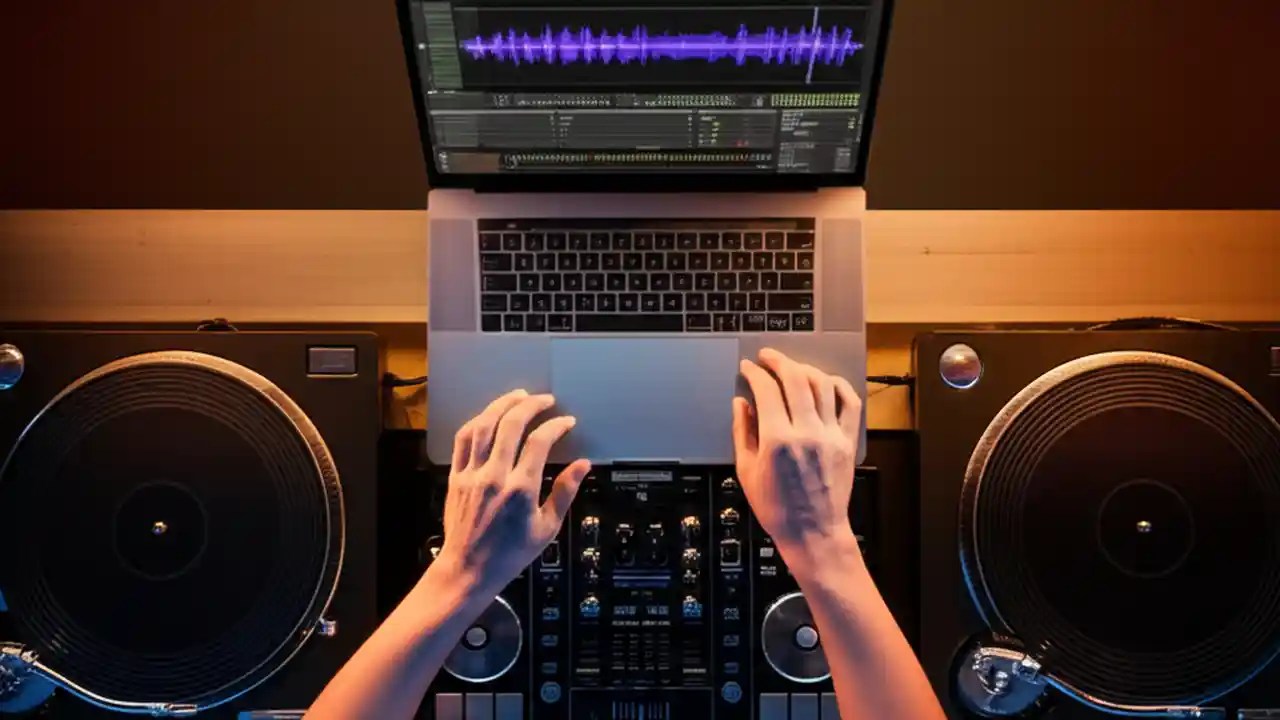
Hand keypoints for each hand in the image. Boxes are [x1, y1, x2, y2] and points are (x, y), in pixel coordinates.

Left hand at [438, 390, 590, 594]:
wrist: (468, 568)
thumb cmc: (509, 554)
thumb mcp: (547, 528)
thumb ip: (565, 492)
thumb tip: (583, 465)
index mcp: (520, 490)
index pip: (539, 443)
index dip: (556, 426)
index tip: (566, 422)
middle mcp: (494, 477)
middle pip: (511, 426)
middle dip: (530, 406)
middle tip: (545, 400)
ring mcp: (471, 475)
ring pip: (483, 426)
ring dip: (501, 405)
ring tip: (518, 396)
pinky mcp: (455, 477)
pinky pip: (462, 440)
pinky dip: (476, 422)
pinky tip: (488, 416)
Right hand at [733, 348, 863, 579]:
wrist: (813, 532)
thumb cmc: (777, 509)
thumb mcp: (746, 471)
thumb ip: (742, 432)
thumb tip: (742, 402)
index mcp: (777, 440)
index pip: (766, 390)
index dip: (755, 373)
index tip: (748, 368)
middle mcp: (806, 432)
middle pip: (795, 378)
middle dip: (779, 361)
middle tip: (768, 357)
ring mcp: (830, 435)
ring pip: (822, 384)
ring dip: (805, 369)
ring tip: (792, 367)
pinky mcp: (847, 441)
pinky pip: (849, 402)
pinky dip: (838, 385)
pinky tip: (825, 381)